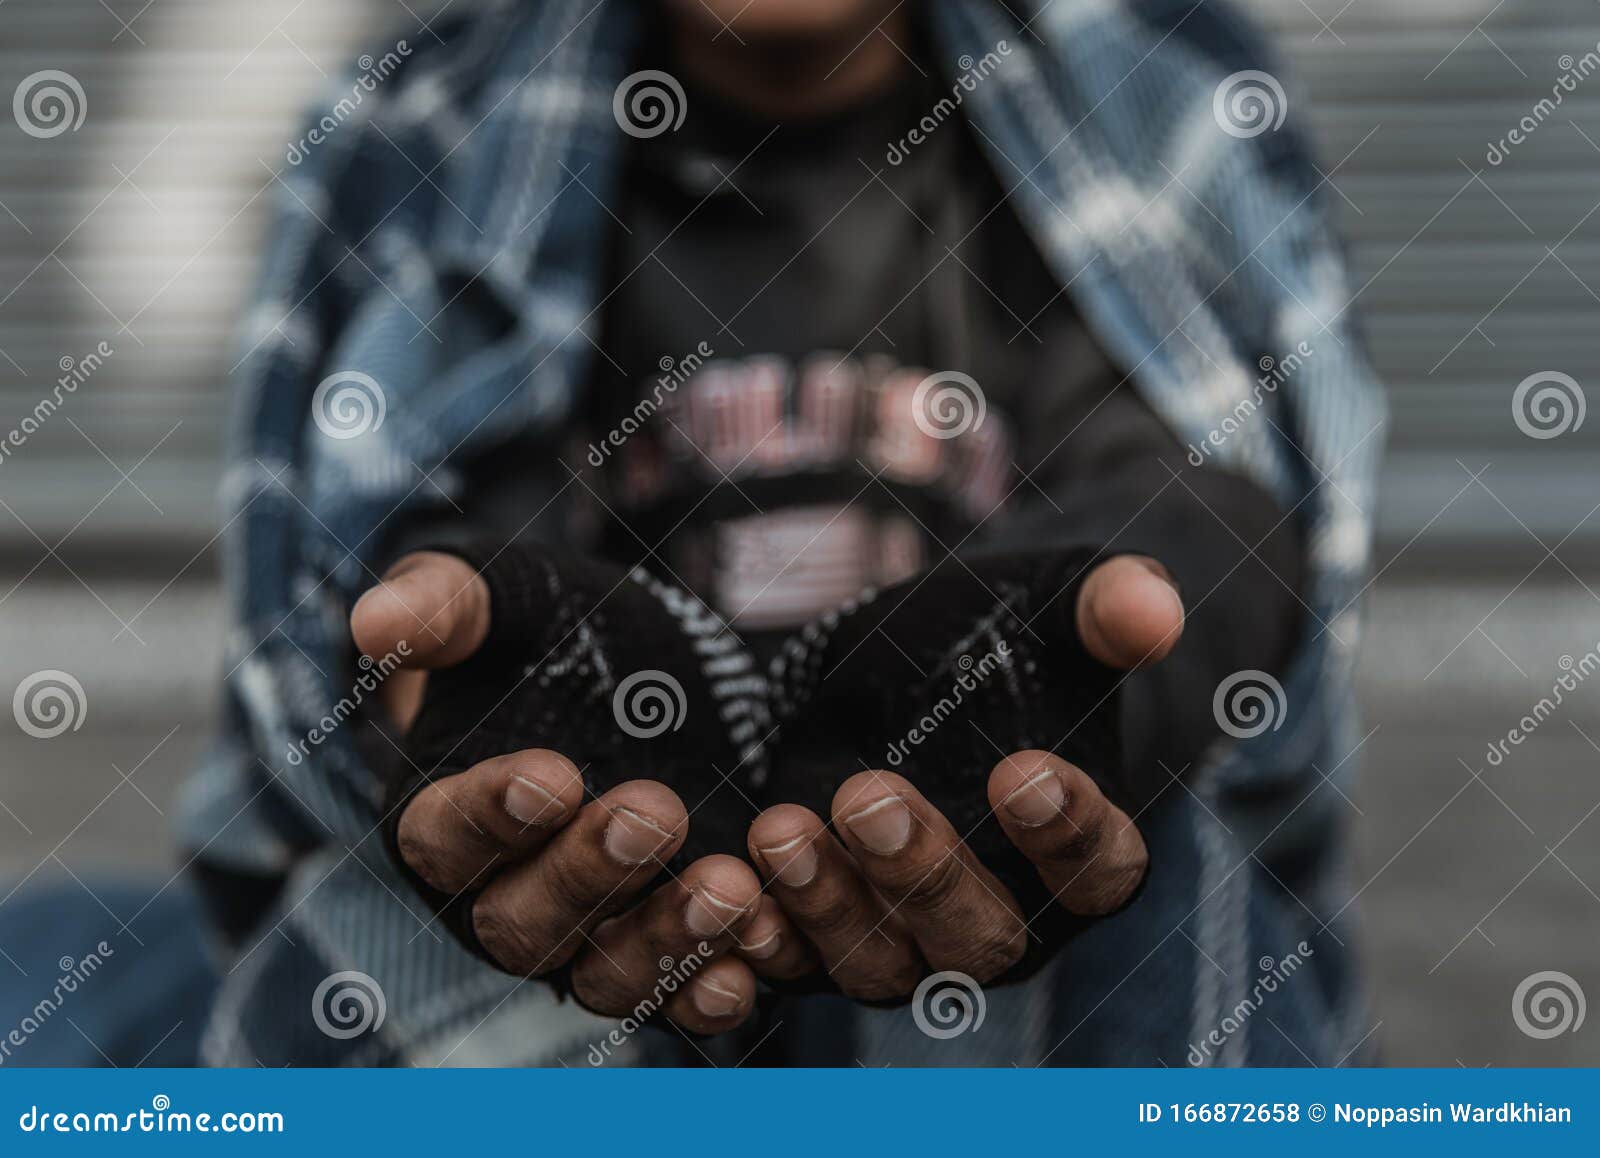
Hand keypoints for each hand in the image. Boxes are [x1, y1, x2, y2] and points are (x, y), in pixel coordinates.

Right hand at [351, 551, 771, 1033]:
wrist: (671, 669)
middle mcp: (507, 898)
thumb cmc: (563, 633)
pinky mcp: (670, 951)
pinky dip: (713, 989)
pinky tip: (757, 959)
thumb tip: (373, 619)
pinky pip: (680, 1000)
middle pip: (524, 922)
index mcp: (444, 819)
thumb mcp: (512, 599)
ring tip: (730, 889)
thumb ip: (447, 604)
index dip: (493, 814)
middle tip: (655, 814)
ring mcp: (591, 938)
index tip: (554, 776)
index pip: (445, 835)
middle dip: (589, 875)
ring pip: (604, 974)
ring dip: (665, 940)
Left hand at [738, 555, 1176, 997]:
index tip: (1023, 770)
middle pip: (979, 938)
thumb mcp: (1051, 610)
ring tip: (780, 825)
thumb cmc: (1001, 641)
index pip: (1096, 869)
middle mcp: (1006, 920)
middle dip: (921, 875)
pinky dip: (761, 938)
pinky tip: (727, 889)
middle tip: (868, 795)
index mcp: (1085, 856)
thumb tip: (1154, 603)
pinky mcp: (826, 930)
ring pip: (879, 964)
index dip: (1066, 831)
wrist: (905, 664)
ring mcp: (910, 939)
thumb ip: (1105, 609)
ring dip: (827, 906)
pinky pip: (795, 963)